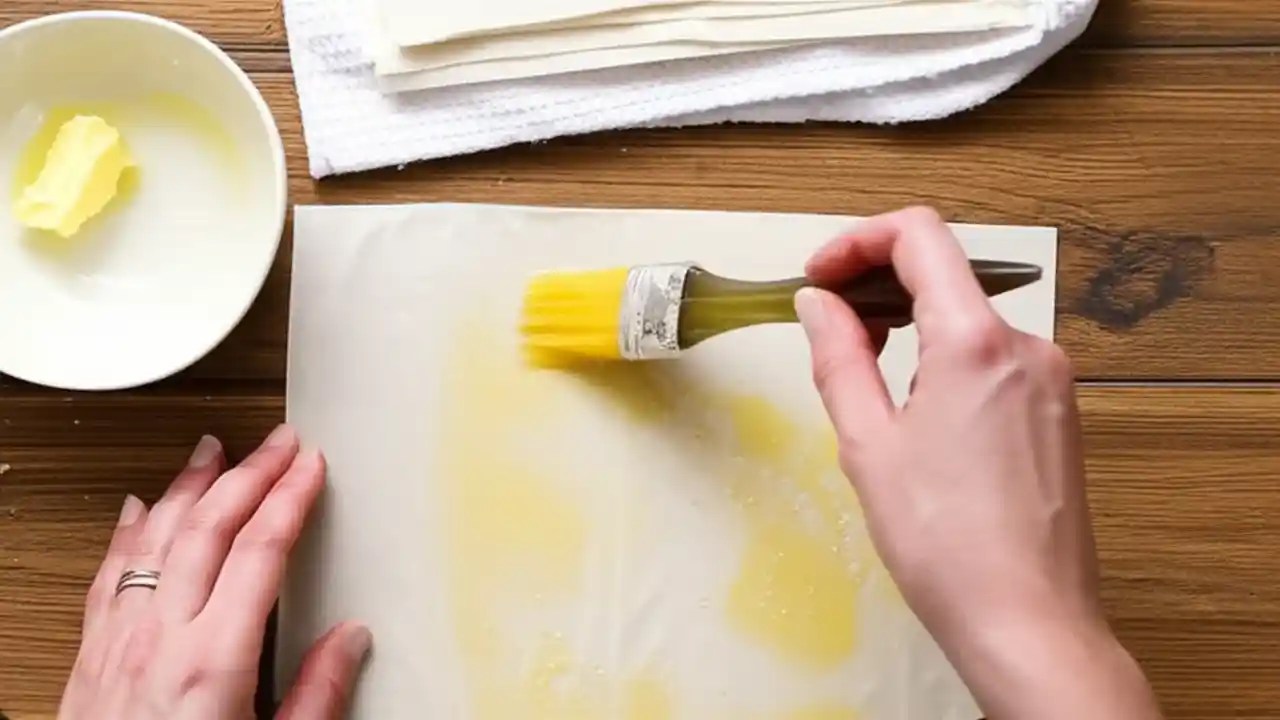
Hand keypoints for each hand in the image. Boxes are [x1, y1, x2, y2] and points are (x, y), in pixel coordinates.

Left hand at [60, 426, 370, 719]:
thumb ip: (316, 695)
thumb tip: (350, 639)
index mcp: (214, 662)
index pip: (258, 551)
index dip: (288, 498)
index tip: (309, 466)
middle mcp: (159, 641)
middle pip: (206, 529)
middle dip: (247, 474)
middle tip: (276, 442)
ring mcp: (117, 644)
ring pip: (153, 539)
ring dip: (186, 487)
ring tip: (210, 452)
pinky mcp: (89, 658)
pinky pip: (108, 575)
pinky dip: (128, 534)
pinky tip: (138, 510)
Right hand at [795, 207, 1160, 719]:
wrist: (1028, 622)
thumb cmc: (948, 546)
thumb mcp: (867, 444)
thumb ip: (838, 356)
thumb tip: (820, 303)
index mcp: (975, 343)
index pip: (920, 236)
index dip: (858, 241)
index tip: (821, 276)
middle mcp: (1027, 347)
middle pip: (944, 275)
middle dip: (878, 290)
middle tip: (831, 334)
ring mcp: (1051, 380)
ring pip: (968, 321)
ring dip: (912, 333)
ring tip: (872, 397)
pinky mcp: (1059, 413)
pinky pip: (995, 360)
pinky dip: (947, 365)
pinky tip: (920, 423)